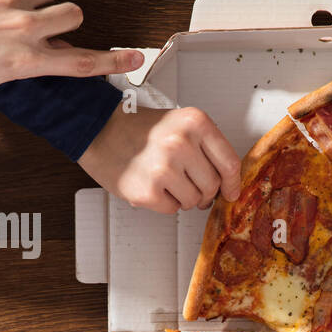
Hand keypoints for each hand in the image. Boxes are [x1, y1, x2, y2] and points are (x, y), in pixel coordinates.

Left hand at [0, 0, 141, 89]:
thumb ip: (28, 62)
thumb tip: (52, 49)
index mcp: (24, 62)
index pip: (83, 62)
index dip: (114, 61)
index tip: (136, 58)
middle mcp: (20, 28)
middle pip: (73, 12)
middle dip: (63, 16)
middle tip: (42, 22)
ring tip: (11, 4)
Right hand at [78, 105, 242, 211]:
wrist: (98, 129)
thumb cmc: (140, 129)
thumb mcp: (180, 124)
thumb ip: (206, 148)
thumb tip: (228, 183)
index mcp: (195, 122)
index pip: (229, 164)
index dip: (232, 183)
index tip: (231, 192)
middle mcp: (181, 143)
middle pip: (213, 186)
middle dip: (203, 191)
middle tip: (185, 182)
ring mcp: (164, 168)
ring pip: (194, 201)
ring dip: (183, 197)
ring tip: (164, 179)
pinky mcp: (148, 191)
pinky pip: (172, 209)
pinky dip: (164, 202)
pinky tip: (151, 184)